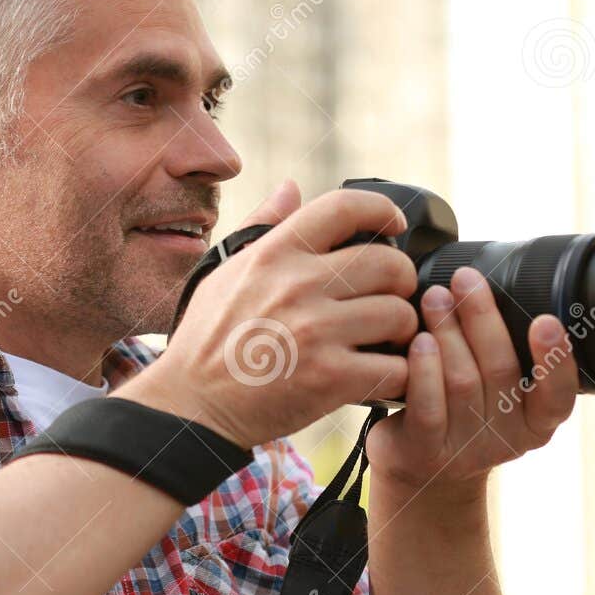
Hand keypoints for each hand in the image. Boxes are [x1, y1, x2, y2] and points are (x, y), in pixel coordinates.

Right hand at [114, 181, 420, 448]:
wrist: (191, 406)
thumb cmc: (207, 339)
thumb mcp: (224, 270)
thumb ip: (262, 226)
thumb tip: (291, 188)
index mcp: (275, 253)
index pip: (345, 207)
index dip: (381, 210)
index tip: (396, 226)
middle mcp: (298, 285)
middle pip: (389, 263)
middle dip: (401, 281)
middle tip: (392, 297)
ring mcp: (316, 331)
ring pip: (400, 315)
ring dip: (403, 330)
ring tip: (385, 340)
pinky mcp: (330, 378)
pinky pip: (395, 366)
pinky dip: (397, 375)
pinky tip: (380, 375)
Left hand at [366, 266, 578, 496]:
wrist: (420, 466)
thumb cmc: (461, 410)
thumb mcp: (495, 390)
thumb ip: (504, 352)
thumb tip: (490, 285)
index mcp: (537, 422)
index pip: (558, 397)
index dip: (556, 360)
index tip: (546, 320)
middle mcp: (508, 439)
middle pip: (501, 371)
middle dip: (483, 318)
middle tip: (467, 279)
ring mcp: (467, 451)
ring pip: (462, 382)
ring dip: (449, 332)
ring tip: (435, 297)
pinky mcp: (427, 454)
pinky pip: (428, 407)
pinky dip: (425, 369)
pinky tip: (419, 340)